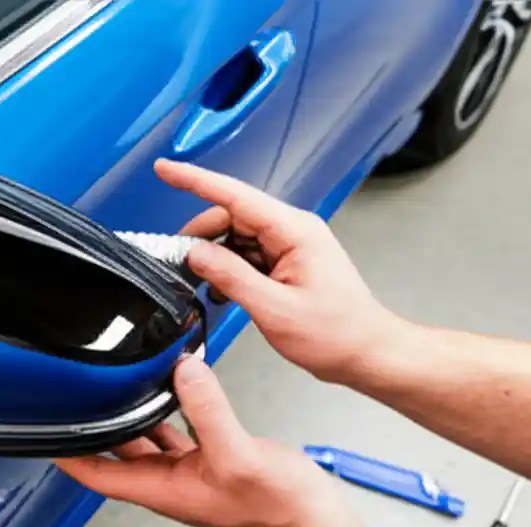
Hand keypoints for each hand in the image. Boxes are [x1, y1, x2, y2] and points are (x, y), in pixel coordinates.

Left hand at [56, 355, 343, 526]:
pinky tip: (173, 389)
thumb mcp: (238, 454)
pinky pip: (177, 434)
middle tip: (75, 394)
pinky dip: (168, 412)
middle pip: (114, 453)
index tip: (42, 431)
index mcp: (161, 488)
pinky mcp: (212, 463)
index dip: (65, 453)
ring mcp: (189, 475)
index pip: (95, 473)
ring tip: (114, 384)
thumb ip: (209, 411)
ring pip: (144, 441)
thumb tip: (185, 371)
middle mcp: (168, 483)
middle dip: (92, 426)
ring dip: (128, 415)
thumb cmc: (279, 510)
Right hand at [155, 158, 406, 384]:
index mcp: (294, 231)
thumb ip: (230, 277)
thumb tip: (196, 254)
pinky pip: (247, 255)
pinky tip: (224, 293)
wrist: (365, 353)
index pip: (234, 196)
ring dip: (216, 259)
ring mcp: (291, 246)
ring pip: (236, 238)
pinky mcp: (288, 262)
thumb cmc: (335, 333)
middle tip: (176, 262)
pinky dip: (229, 271)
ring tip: (207, 287)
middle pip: (231, 217)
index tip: (165, 169)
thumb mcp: (274, 308)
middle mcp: (292, 231)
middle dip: (200, 237)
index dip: (194, 181)